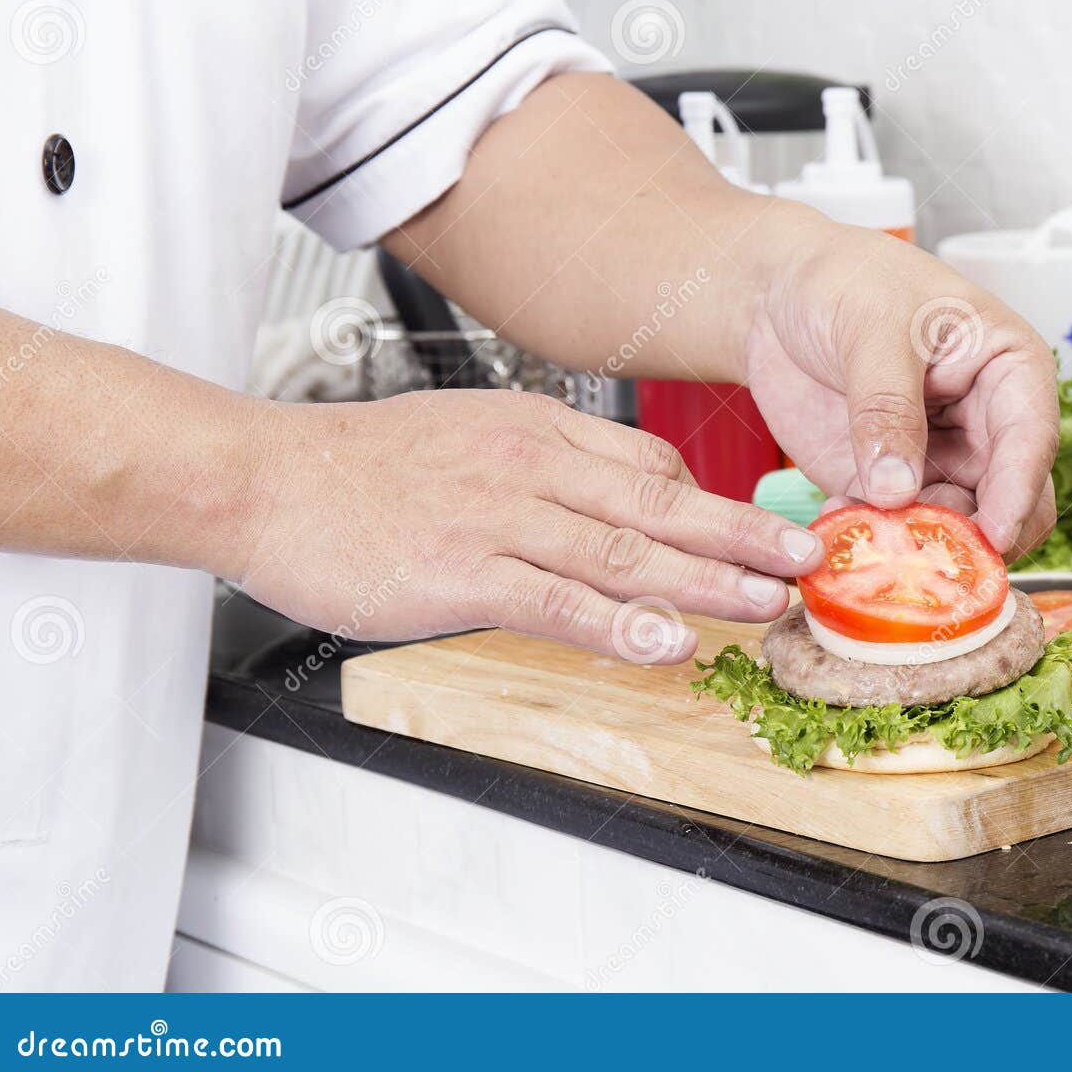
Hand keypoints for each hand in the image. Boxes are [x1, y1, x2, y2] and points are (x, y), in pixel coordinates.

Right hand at [232, 391, 824, 662]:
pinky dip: (618, 623)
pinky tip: (667, 641)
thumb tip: (616, 507)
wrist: (264, 478)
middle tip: (807, 562)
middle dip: (744, 536)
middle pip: (661, 504)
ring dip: (705, 580)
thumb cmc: (361, 468)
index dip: (721, 504)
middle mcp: (533, 466)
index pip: (653, 467)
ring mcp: (500, 516)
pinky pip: (557, 598)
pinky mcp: (462, 569)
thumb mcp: (472, 438)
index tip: (769, 532)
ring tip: (766, 604)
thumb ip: (548, 468)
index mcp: (538, 430)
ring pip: (624, 550)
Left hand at [746, 219, 1059, 557]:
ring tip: (868, 544)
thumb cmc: (845, 280)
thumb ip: (887, 407)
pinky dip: (872, 544)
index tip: (992, 537)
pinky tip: (835, 533)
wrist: (776, 294)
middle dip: (971, 538)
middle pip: (1006, 504)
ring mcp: (938, 460)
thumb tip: (898, 489)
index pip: (1030, 442)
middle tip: (924, 558)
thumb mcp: (871, 329)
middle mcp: (986, 426)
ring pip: (954, 530)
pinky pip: (896, 533)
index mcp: (1009, 371)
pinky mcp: (887, 486)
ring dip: (917, 549)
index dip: (1016, 494)